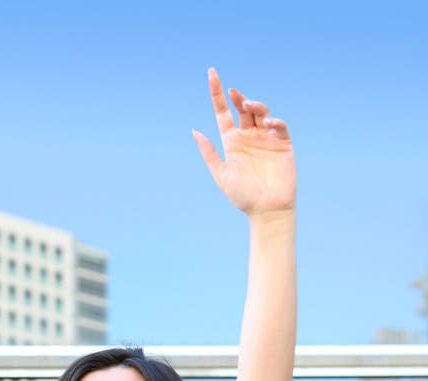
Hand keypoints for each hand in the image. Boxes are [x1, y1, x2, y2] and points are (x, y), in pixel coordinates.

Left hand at [193, 68, 295, 217]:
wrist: (266, 210)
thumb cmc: (243, 196)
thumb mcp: (221, 175)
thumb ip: (209, 153)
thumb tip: (194, 131)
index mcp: (232, 142)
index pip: (223, 113)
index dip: (217, 94)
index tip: (211, 73)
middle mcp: (248, 137)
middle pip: (243, 109)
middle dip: (238, 98)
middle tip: (234, 94)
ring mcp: (266, 138)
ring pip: (261, 112)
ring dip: (255, 105)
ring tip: (248, 106)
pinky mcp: (282, 143)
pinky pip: (278, 126)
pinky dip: (274, 121)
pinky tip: (267, 124)